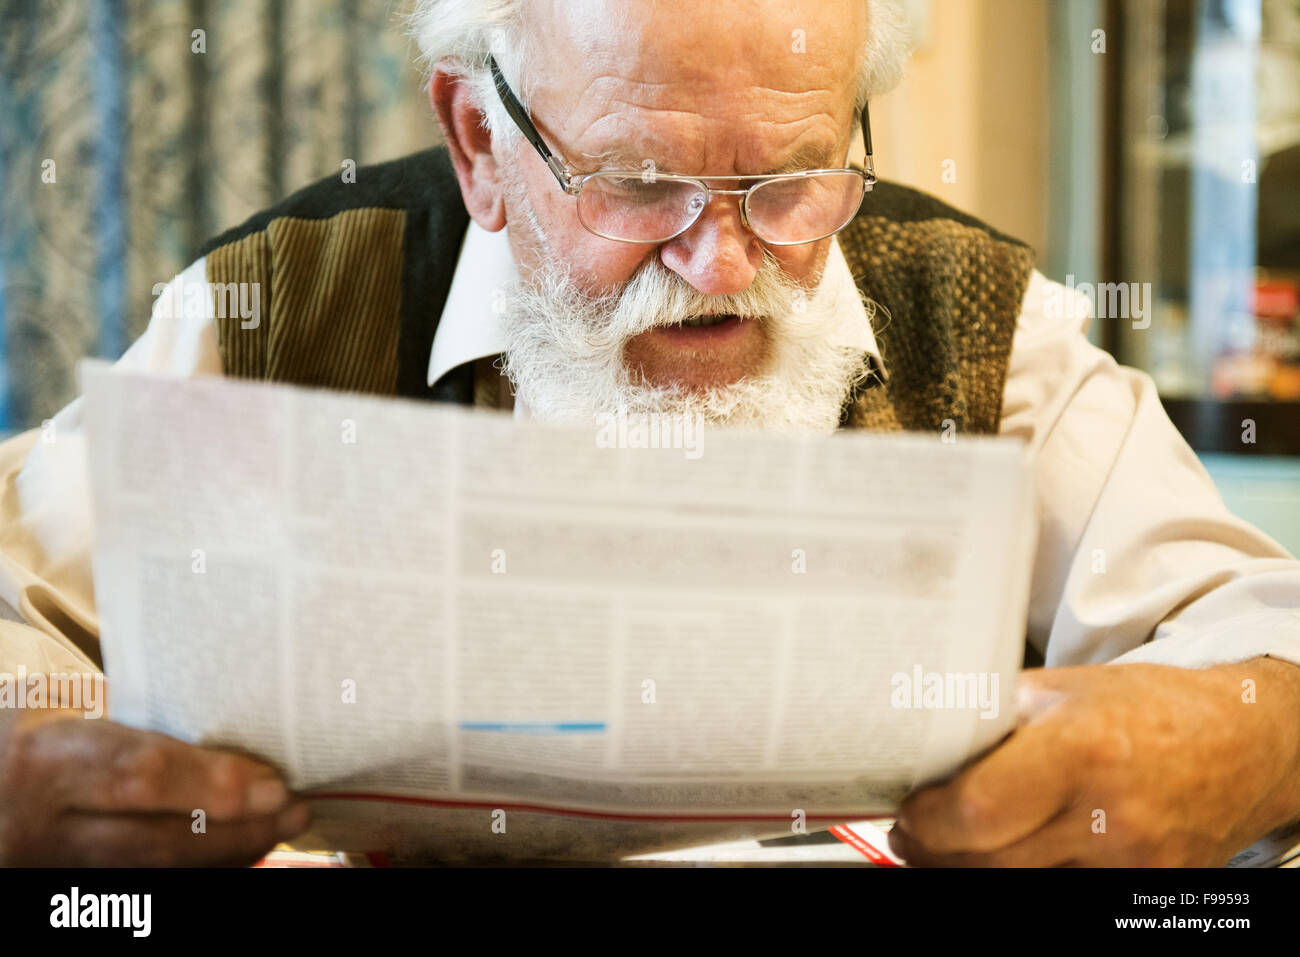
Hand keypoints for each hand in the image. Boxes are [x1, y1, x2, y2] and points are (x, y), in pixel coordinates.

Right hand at [0, 698, 310, 865]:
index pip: (138, 775)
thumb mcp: (65, 710)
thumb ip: (138, 727)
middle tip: (295, 810)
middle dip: (236, 831)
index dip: (211, 783)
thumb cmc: (29, 735)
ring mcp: (54, 867)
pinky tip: (245, 850)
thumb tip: (236, 737)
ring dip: (228, 854)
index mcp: (45, 760)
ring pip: (154, 873)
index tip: (273, 783)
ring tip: (282, 829)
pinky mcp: (70, 888)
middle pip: (154, 841)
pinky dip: (203, 868)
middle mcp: (45, 825)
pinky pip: (146, 887)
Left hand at [888, 658, 1299, 865]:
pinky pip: (1060, 893)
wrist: (1245, 743)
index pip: (974, 810)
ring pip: (1017, 887)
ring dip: (973, 868)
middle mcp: (1109, 815)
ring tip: (953, 843)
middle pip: (987, 860)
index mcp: (1079, 750)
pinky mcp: (1145, 891)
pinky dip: (1024, 876)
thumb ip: (993, 716)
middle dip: (936, 851)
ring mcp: (1131, 863)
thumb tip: (918, 737)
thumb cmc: (1151, 708)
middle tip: (913, 833)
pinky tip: (1010, 853)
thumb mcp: (1063, 690)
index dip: (925, 819)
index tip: (907, 809)